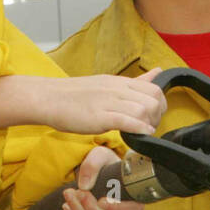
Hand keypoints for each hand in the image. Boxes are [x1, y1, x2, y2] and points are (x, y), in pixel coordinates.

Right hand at [44, 68, 166, 135]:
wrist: (48, 98)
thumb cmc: (76, 95)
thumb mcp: (108, 83)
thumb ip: (134, 83)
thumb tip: (157, 72)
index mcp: (120, 82)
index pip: (154, 89)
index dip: (160, 105)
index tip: (154, 117)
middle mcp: (117, 89)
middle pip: (153, 100)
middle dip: (158, 117)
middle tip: (149, 127)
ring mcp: (108, 102)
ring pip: (143, 110)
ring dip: (149, 125)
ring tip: (143, 133)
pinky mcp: (99, 116)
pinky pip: (126, 121)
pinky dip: (139, 130)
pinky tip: (141, 137)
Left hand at [61, 145, 143, 209]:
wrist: (100, 172)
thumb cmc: (106, 163)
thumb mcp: (100, 155)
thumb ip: (93, 164)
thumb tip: (84, 185)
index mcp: (135, 196)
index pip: (133, 209)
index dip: (118, 208)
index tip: (102, 200)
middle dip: (91, 207)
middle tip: (78, 192)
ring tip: (69, 194)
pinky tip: (67, 206)